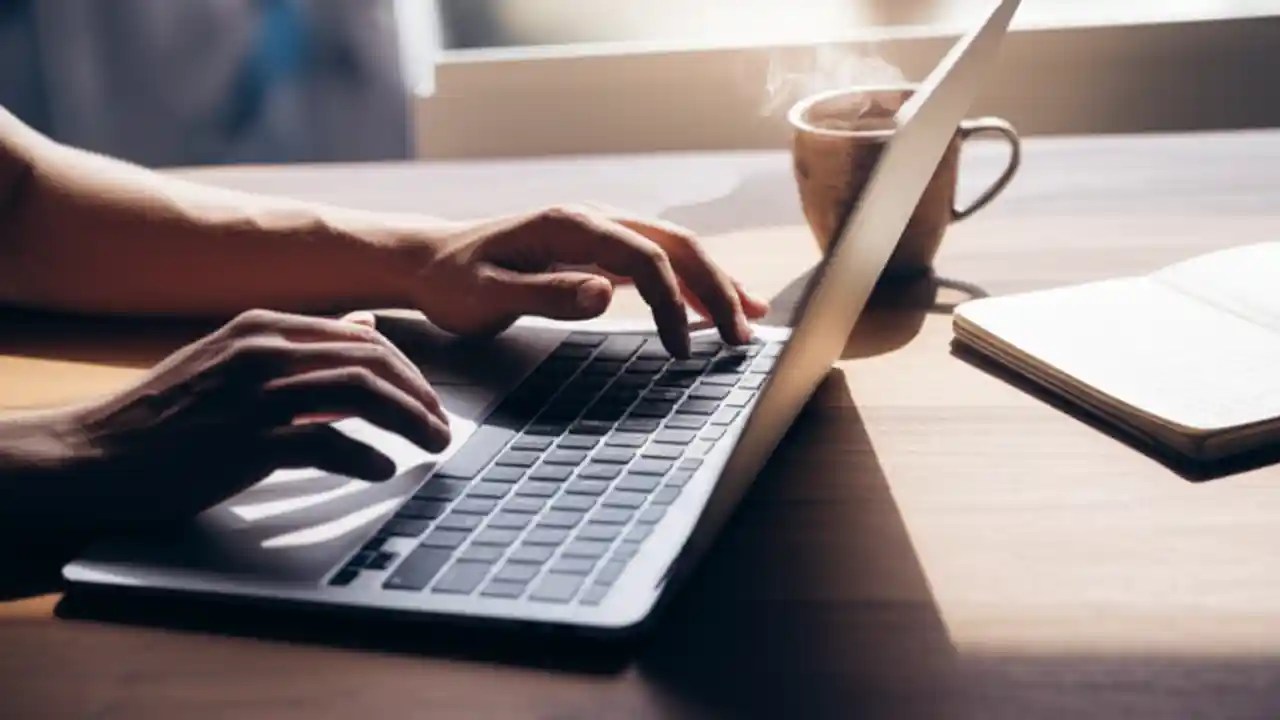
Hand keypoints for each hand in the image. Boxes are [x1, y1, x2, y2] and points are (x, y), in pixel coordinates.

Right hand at [56, 309, 448, 531]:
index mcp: (263, 327)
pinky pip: (327, 442)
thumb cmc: (170, 413)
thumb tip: (365, 324)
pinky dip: (365, 457)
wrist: (101, 452)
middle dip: (418, 394)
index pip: (361, 338)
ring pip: (360, 394)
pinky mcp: (247, 442)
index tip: (428, 399)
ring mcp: (256, 395)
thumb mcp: (233, 360)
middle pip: (370, 361)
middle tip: (441, 426)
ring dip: (408, 421)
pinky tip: (383, 470)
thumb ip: (300, 343)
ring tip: (431, 445)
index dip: (406, 370)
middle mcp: (264, 352)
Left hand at [407, 206, 769, 355]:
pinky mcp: (600, 253)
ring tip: (750, 323)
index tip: (679, 351)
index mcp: (570, 226)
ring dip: (715, 285)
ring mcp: (600, 234)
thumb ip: (545, 294)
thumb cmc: (453, 283)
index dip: (671, 302)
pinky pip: (659, 264)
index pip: (644, 258)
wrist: (431, 262)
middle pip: (676, 246)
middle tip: (742, 337)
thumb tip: (606, 292)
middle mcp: (593, 221)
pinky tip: (717, 310)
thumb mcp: (486, 296)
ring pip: (676, 251)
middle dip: (716, 289)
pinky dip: (693, 286)